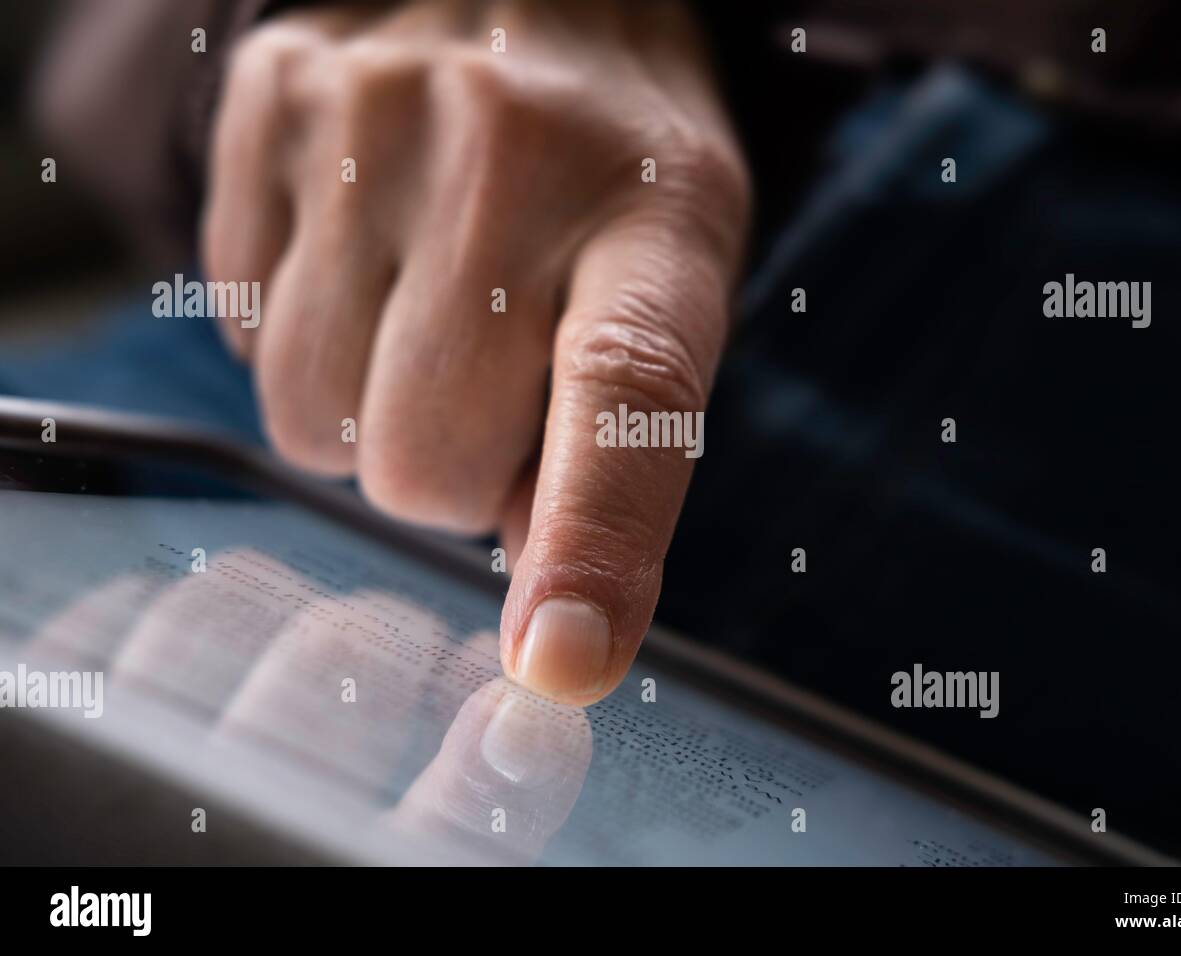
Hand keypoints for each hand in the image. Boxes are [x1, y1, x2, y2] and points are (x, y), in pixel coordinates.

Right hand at [202, 0, 749, 704]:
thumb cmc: (617, 172)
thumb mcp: (673, 281)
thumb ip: (616, 442)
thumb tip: (534, 601)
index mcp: (657, 217)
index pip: (623, 395)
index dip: (587, 539)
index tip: (558, 659)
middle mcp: (509, 154)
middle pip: (422, 465)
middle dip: (452, 472)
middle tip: (488, 379)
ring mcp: (371, 119)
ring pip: (311, 423)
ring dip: (367, 416)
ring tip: (422, 316)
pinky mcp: (267, 105)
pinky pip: (244, 336)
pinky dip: (302, 340)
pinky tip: (364, 264)